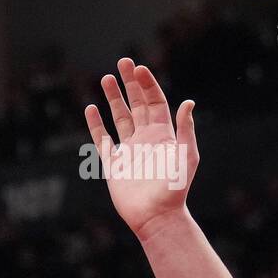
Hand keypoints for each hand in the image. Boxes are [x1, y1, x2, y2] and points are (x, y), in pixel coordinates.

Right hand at [84, 59, 199, 239]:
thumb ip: (185, 129)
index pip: (154, 102)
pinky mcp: (112, 163)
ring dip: (113, 98)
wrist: (155, 215)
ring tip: (105, 79)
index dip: (147, 85)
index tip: (138, 69)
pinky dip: (96, 125)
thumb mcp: (186, 156)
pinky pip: (102, 139)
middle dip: (130, 83)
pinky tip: (90, 110)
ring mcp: (128, 149)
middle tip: (122, 62)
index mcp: (164, 134)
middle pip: (136, 104)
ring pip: (119, 117)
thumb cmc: (174, 188)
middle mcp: (146, 138)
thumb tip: (187, 102)